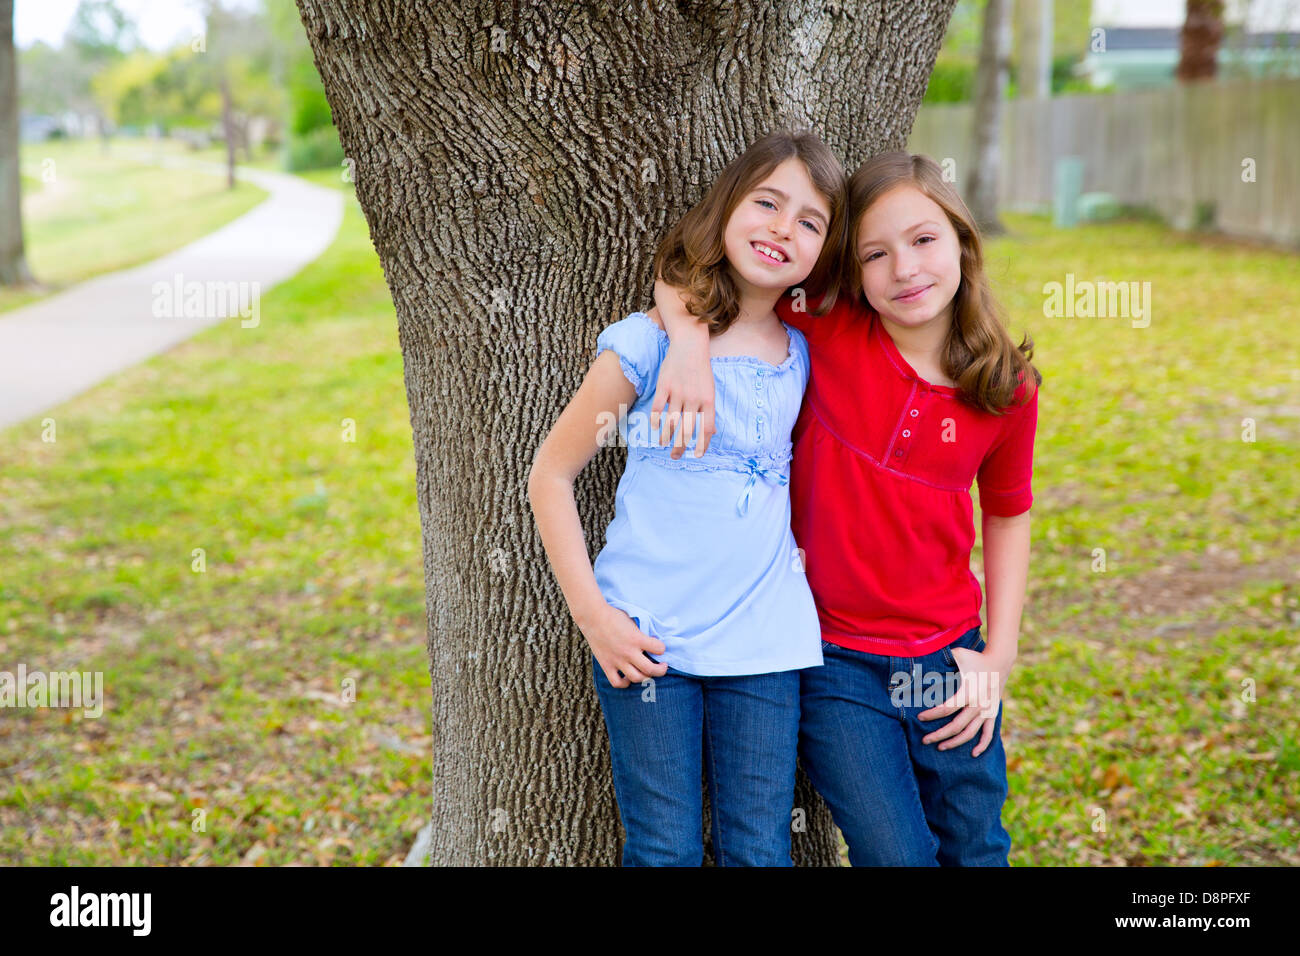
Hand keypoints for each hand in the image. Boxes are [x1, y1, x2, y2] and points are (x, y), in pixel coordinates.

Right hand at [581, 604, 668, 687]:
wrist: (592, 617)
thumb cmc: (613, 616)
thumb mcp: (632, 621)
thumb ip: (641, 634)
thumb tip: (651, 641)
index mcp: (636, 639)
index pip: (659, 648)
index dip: (662, 648)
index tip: (660, 648)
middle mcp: (628, 652)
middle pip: (650, 669)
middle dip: (660, 670)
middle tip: (662, 666)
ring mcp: (617, 660)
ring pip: (636, 678)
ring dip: (645, 677)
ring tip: (647, 672)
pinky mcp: (606, 665)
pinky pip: (617, 682)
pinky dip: (625, 683)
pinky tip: (628, 677)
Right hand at [649, 280, 714, 459]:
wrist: (690, 345)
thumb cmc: (701, 369)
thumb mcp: (710, 389)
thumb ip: (707, 410)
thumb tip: (710, 432)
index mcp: (708, 400)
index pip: (706, 428)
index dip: (702, 445)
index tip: (696, 456)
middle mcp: (694, 398)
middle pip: (687, 430)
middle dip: (681, 447)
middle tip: (675, 457)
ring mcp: (678, 392)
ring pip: (671, 421)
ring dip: (667, 437)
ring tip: (664, 445)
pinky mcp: (664, 386)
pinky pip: (658, 408)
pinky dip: (656, 421)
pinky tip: (655, 428)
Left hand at [918, 647, 1014, 757]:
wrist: (1000, 661)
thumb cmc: (975, 658)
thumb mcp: (958, 654)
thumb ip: (943, 657)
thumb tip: (922, 655)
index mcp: (968, 692)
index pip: (947, 709)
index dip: (932, 715)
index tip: (919, 717)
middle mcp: (978, 705)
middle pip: (956, 726)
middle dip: (939, 735)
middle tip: (924, 740)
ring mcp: (986, 711)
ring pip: (970, 733)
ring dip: (955, 742)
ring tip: (940, 747)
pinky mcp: (993, 713)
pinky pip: (989, 734)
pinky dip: (982, 745)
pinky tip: (973, 753)